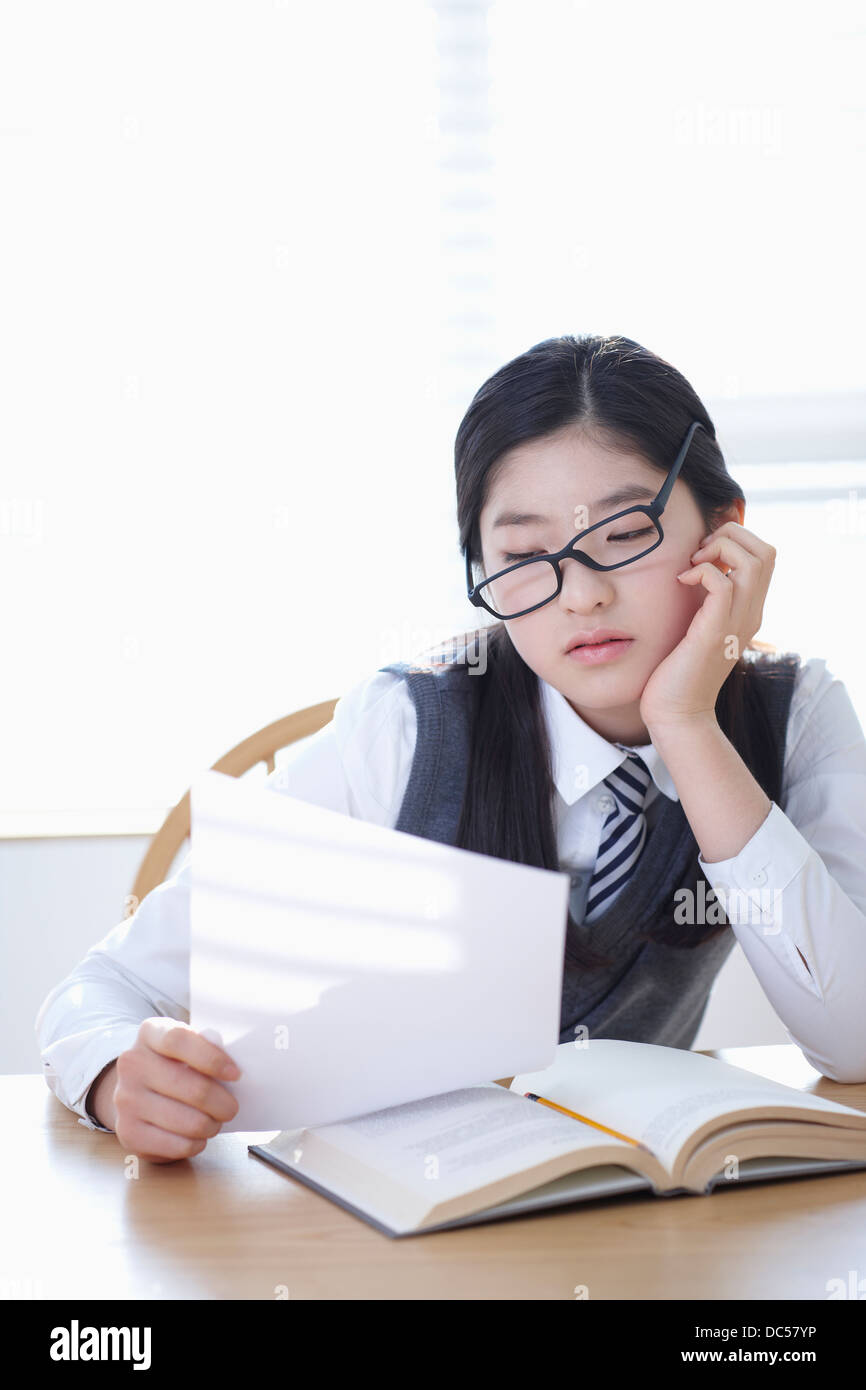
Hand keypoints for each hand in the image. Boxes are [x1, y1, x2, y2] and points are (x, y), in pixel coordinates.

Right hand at [111, 1017, 240, 1163]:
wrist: (134, 1092)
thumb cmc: (173, 1065)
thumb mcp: (186, 1046)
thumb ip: (206, 1049)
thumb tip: (234, 1071)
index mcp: (150, 1033)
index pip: (179, 1040)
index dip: (212, 1058)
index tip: (235, 1074)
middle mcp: (132, 1064)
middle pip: (193, 1088)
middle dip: (223, 1103)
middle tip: (231, 1107)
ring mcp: (126, 1100)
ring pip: (189, 1122)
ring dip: (211, 1125)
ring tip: (214, 1121)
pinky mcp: (128, 1133)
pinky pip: (178, 1145)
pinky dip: (196, 1143)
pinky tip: (197, 1136)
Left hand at [638, 520, 775, 731]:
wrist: (678, 712)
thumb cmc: (679, 670)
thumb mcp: (699, 625)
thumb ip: (706, 601)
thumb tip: (696, 569)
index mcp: (749, 609)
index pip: (765, 556)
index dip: (736, 540)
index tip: (703, 554)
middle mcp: (751, 613)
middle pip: (766, 551)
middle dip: (730, 537)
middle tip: (699, 554)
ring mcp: (737, 623)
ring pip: (753, 561)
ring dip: (719, 550)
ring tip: (693, 565)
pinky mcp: (715, 632)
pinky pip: (724, 584)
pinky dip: (702, 572)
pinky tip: (683, 582)